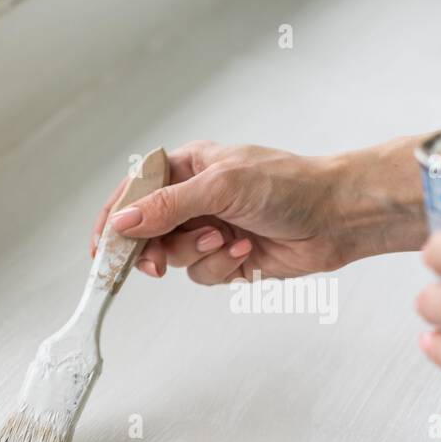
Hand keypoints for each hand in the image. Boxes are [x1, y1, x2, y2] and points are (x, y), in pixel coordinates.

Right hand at [90, 137, 427, 283]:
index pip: (134, 191)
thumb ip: (168, 206)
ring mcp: (208, 229)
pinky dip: (219, 267)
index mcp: (187, 167)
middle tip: (155, 264)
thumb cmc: (291, 185)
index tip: (101, 248)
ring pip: (172, 257)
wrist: (339, 217)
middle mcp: (193, 198)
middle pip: (146, 232)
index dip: (113, 219)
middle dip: (153, 249)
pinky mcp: (225, 258)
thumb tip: (124, 221)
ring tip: (226, 241)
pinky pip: (200, 274)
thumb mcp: (221, 187)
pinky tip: (246, 252)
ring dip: (196, 254)